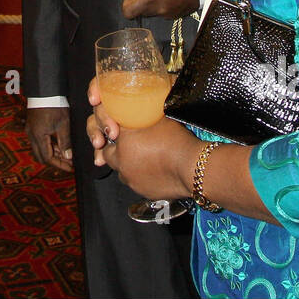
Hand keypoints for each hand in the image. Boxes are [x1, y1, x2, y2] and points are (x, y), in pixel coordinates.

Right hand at [26, 106, 72, 172]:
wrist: (44, 89)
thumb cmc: (55, 104)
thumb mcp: (63, 124)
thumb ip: (65, 141)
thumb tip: (68, 157)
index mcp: (38, 136)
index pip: (47, 158)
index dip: (59, 165)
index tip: (70, 168)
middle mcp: (31, 135)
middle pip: (41, 156)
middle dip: (55, 161)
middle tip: (68, 163)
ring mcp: (30, 130)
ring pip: (40, 149)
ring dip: (52, 153)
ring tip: (66, 154)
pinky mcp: (32, 126)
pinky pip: (39, 141)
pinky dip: (49, 145)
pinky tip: (59, 144)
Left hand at [86, 76, 200, 198]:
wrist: (192, 167)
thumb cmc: (177, 140)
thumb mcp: (157, 117)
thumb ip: (142, 112)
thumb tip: (138, 106)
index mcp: (122, 141)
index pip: (106, 132)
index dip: (113, 130)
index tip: (119, 129)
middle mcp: (121, 162)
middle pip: (108, 155)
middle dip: (116, 149)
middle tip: (129, 143)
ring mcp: (131, 179)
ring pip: (122, 170)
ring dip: (128, 164)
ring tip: (143, 156)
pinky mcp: (142, 192)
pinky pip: (136, 182)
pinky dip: (140, 176)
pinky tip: (153, 169)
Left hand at [112, 0, 199, 19]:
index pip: (128, 12)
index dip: (126, 5)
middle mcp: (158, 10)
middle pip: (141, 12)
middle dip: (140, 3)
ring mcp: (168, 14)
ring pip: (152, 12)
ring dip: (152, 4)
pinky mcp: (176, 15)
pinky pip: (164, 12)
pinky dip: (163, 5)